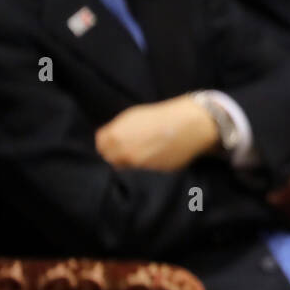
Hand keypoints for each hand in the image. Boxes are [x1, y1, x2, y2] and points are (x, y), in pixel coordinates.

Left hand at [95, 96, 219, 170]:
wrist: (189, 124)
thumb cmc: (161, 116)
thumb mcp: (132, 117)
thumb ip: (115, 130)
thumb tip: (106, 142)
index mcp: (115, 138)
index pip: (101, 147)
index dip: (107, 144)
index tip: (114, 141)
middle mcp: (124, 154)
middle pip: (112, 160)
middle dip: (117, 154)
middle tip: (130, 146)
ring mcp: (140, 165)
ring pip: (128, 167)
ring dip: (133, 161)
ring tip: (146, 150)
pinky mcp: (154, 173)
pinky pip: (145, 171)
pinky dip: (148, 164)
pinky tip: (158, 154)